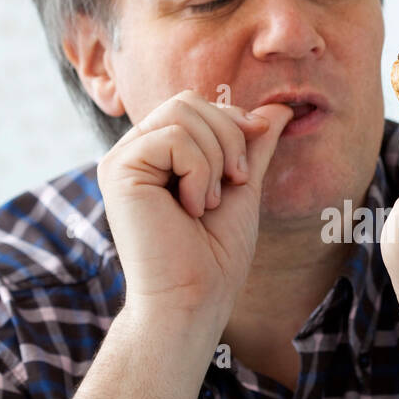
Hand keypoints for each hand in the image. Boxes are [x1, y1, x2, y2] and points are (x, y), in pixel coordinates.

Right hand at [97, 89, 293, 317]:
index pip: (195, 105)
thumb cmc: (216, 254)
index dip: (232, 123)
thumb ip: (253, 145)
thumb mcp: (242, 186)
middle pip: (188, 101)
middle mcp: (135, 151)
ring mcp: (122, 160)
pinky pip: (172, 138)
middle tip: (233, 183)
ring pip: (181, 113)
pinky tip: (190, 208)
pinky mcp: (118, 170)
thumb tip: (281, 108)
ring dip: (213, 158)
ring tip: (207, 203)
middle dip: (228, 138)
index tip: (245, 169)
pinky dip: (197, 172)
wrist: (194, 298)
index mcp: (158, 153)